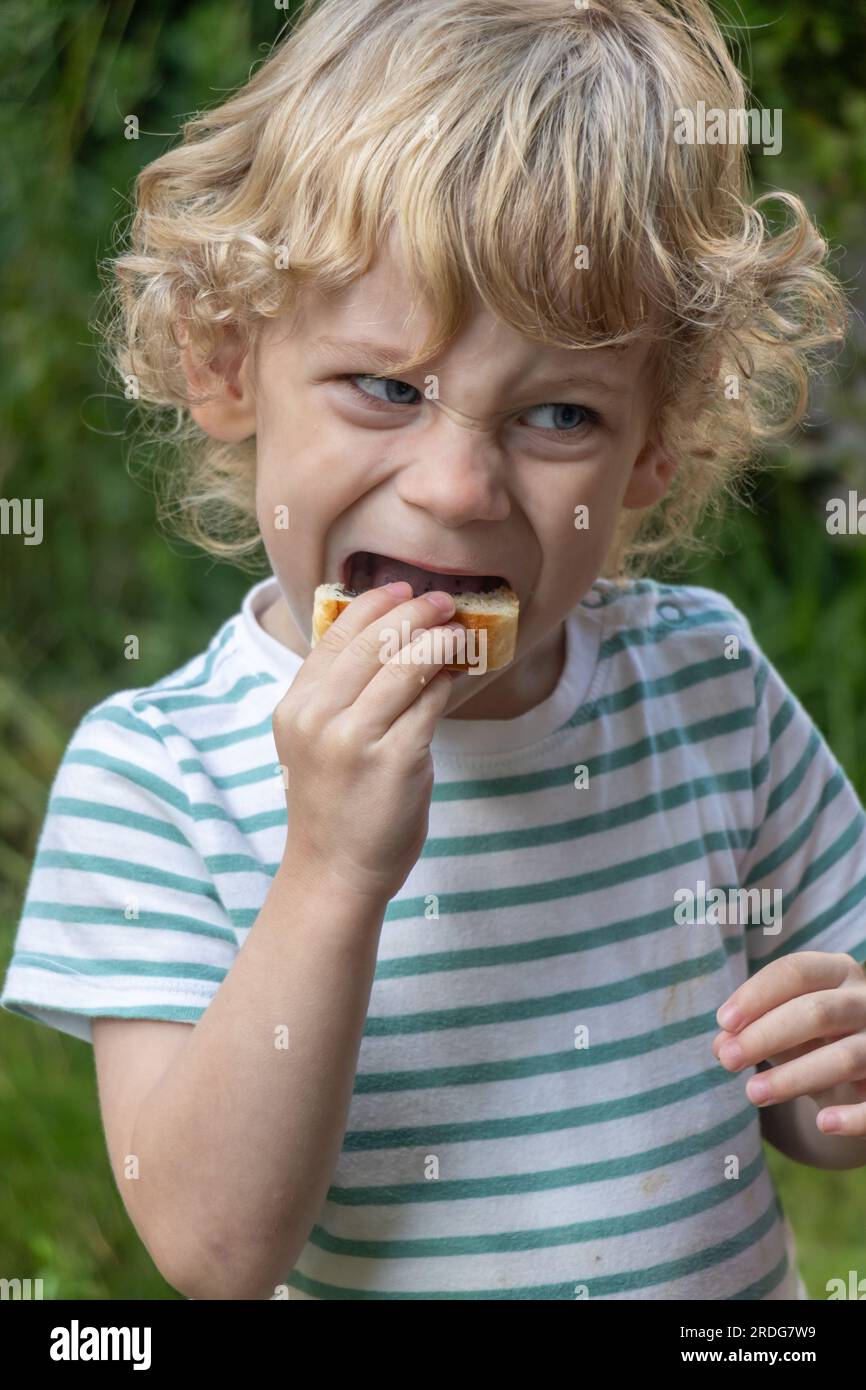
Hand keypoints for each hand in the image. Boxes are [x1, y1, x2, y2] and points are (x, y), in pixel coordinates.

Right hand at [274, 581, 464, 902]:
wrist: (333, 870)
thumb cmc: (332, 802)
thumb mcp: (314, 740)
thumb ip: (338, 693)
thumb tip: (390, 635)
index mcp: (295, 706)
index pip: (337, 634)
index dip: (375, 603)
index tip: (403, 589)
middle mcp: (318, 717)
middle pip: (374, 640)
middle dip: (416, 611)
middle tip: (444, 601)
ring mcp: (355, 738)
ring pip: (407, 664)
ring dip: (439, 640)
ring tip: (458, 632)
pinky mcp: (395, 760)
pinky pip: (431, 702)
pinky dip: (448, 681)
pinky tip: (457, 675)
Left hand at [712, 951, 865, 1135]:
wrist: (861, 1071)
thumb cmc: (813, 1037)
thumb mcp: (780, 1027)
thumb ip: (749, 1031)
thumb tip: (721, 1046)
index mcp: (837, 973)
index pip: (797, 971)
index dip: (757, 995)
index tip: (722, 1022)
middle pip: (817, 1012)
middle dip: (766, 1035)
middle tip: (727, 1060)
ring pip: (845, 1057)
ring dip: (794, 1077)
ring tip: (752, 1094)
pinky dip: (854, 1116)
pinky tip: (823, 1124)